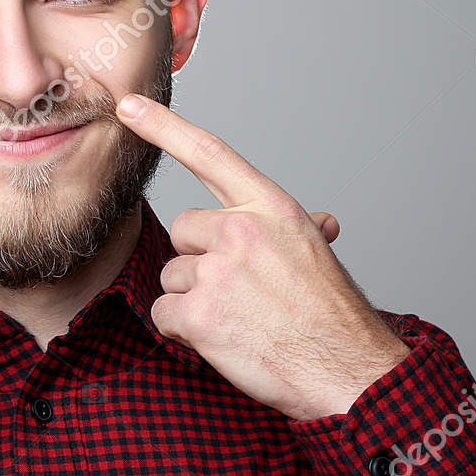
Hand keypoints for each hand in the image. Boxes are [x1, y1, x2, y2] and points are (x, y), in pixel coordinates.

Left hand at [116, 93, 409, 420]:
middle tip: (241, 293)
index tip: (128, 106)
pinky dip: (185, 332)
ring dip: (195, 301)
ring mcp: (217, 271)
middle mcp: (241, 230)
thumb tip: (322, 220)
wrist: (348, 370)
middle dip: (200, 261)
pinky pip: (165, 314)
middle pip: (183, 231)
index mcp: (271, 208)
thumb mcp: (319, 254)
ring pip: (173, 276)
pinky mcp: (199, 313)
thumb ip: (292, 232)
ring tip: (242, 320)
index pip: (209, 153)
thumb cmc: (334, 317)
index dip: (163, 126)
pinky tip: (225, 340)